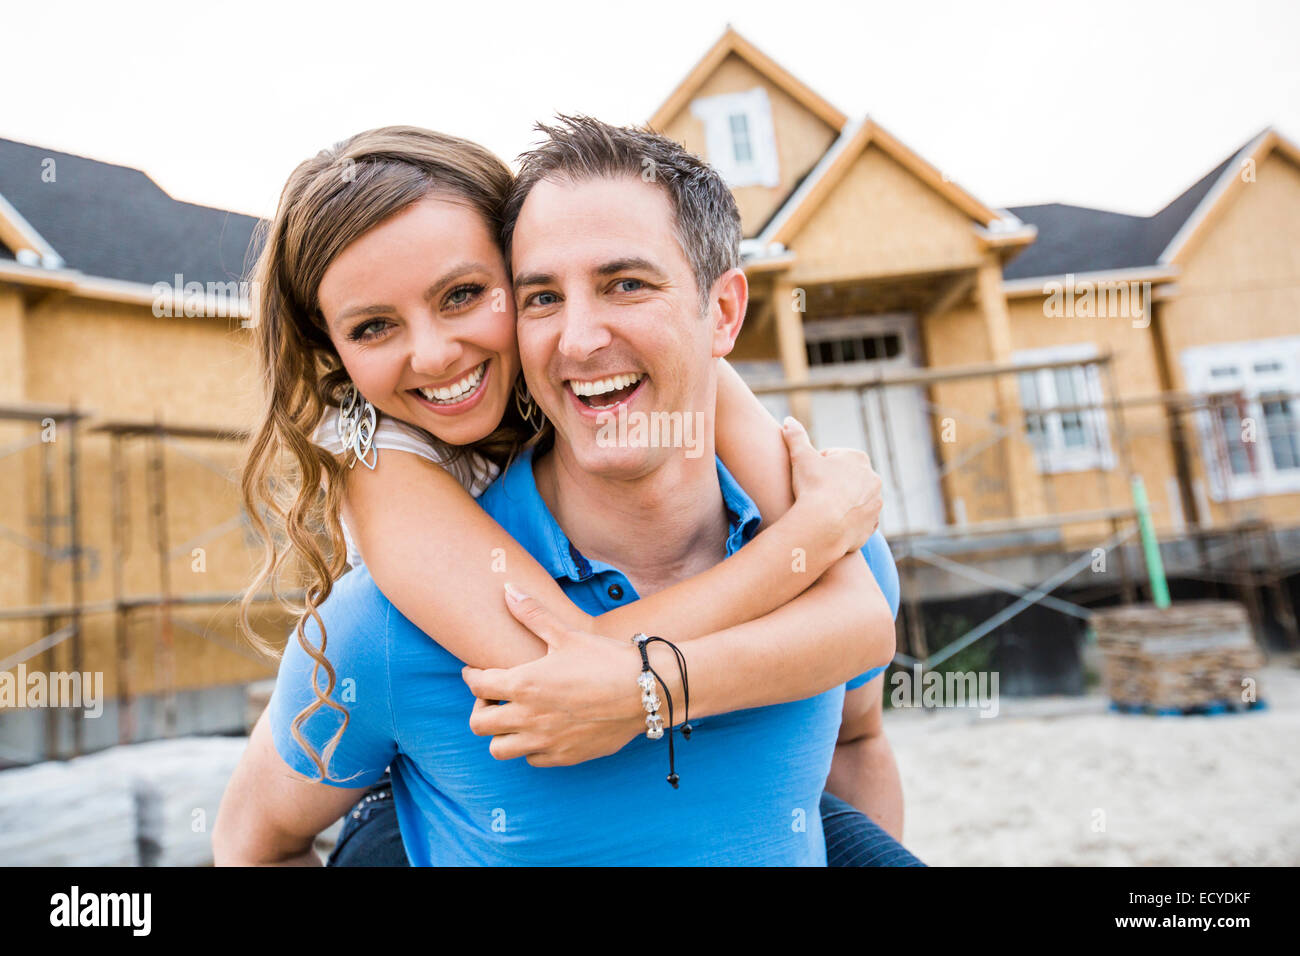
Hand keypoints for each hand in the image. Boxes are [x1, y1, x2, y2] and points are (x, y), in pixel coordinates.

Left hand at [462, 584, 644, 766]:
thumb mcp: (567, 634)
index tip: (476, 671)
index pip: (477, 685)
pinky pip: (532, 760)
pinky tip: (541, 730)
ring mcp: (546, 741)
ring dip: (500, 734)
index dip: (472, 676)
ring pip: (499, 750)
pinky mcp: (565, 756)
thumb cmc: (606, 659)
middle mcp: (529, 718)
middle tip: (493, 697)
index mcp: (524, 685)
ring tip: (514, 717)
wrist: (646, 690)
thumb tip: (508, 589)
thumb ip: (532, 615)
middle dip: (480, 708)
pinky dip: (529, 748)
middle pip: (479, 725)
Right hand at [782, 416, 882, 553]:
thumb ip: (795, 436)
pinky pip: (861, 519)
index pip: (835, 458)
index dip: (818, 467)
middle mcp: (873, 478)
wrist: (823, 525)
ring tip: (823, 510)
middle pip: (847, 478)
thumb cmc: (812, 487)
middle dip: (833, 483)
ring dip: (843, 502)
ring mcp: (875, 502)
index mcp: (858, 458)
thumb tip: (788, 421)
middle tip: (813, 493)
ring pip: (856, 499)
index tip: (808, 477)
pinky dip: (850, 520)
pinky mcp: (873, 523)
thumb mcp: (800, 456)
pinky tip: (834, 523)